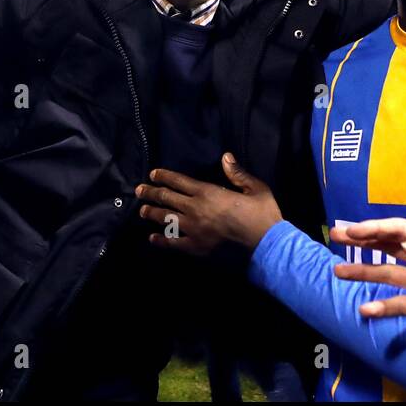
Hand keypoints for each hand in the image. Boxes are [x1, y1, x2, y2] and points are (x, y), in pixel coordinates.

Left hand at [137, 153, 281, 255]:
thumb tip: (225, 157)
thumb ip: (237, 173)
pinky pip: (173, 243)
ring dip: (152, 213)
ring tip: (142, 210)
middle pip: (167, 198)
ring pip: (165, 219)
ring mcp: (193, 230)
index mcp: (208, 192)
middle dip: (151, 192)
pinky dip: (161, 240)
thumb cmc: (263, 216)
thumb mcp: (256, 189)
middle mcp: (195, 209)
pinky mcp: (195, 248)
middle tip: (139, 190)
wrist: (266, 248)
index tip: (153, 174)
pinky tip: (153, 238)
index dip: (164, 176)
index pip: (179, 181)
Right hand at [330, 218, 405, 334]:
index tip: (353, 231)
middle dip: (361, 239)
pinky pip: (397, 304)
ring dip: (361, 271)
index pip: (398, 231)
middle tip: (336, 234)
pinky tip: (364, 311)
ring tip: (337, 271)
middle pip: (385, 245)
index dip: (375, 228)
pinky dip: (380, 308)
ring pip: (384, 274)